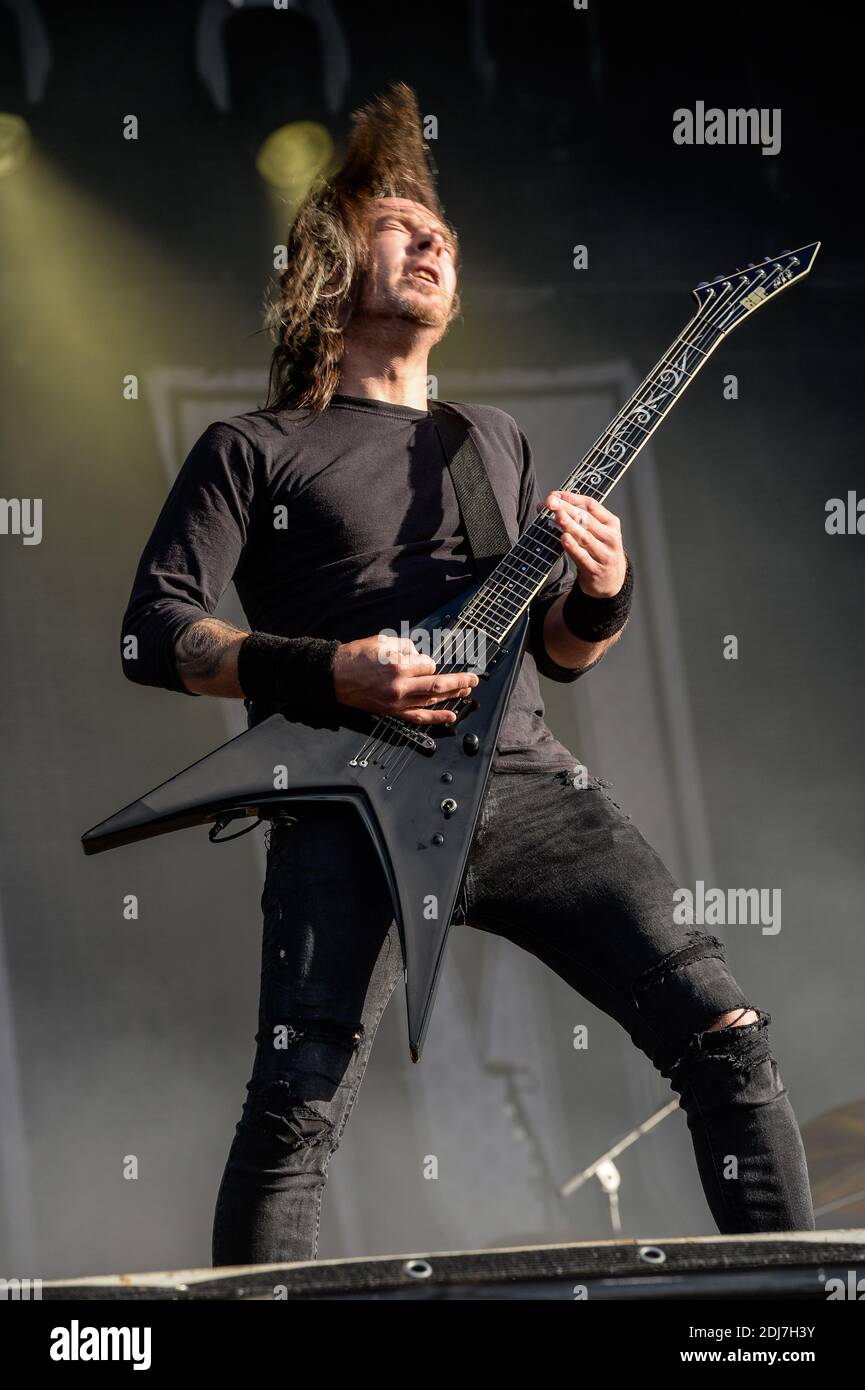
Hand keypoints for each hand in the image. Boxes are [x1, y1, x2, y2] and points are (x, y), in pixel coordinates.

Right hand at [332, 633, 478, 724]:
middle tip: (473, 679)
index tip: (424, 660)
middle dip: (459, 681)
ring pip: (431, 701)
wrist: (334, 676)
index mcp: (398, 665)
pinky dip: (436, 717)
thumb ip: (406, 647)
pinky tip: (451, 716)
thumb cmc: (355, 657)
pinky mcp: (392, 711)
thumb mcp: (382, 641)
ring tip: (466, 692)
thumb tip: (420, 655)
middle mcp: (400, 686)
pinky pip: (418, 717)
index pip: (428, 664)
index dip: (430, 661)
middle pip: (438, 685)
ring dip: (452, 696)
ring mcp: (397, 701)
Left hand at [541, 491, 627, 597]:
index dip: (572, 498)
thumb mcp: (594, 533)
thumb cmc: (598, 551)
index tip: (555, 495)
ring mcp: (605, 555)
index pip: (592, 505)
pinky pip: (582, 556)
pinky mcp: (596, 570)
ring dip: (570, 525)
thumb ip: (575, 519)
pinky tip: (563, 537)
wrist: (611, 582)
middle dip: (568, 509)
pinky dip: (573, 547)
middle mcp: (611, 537)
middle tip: (551, 502)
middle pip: (587, 519)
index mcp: (611, 523)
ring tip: (557, 515)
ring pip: (585, 537)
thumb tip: (545, 504)